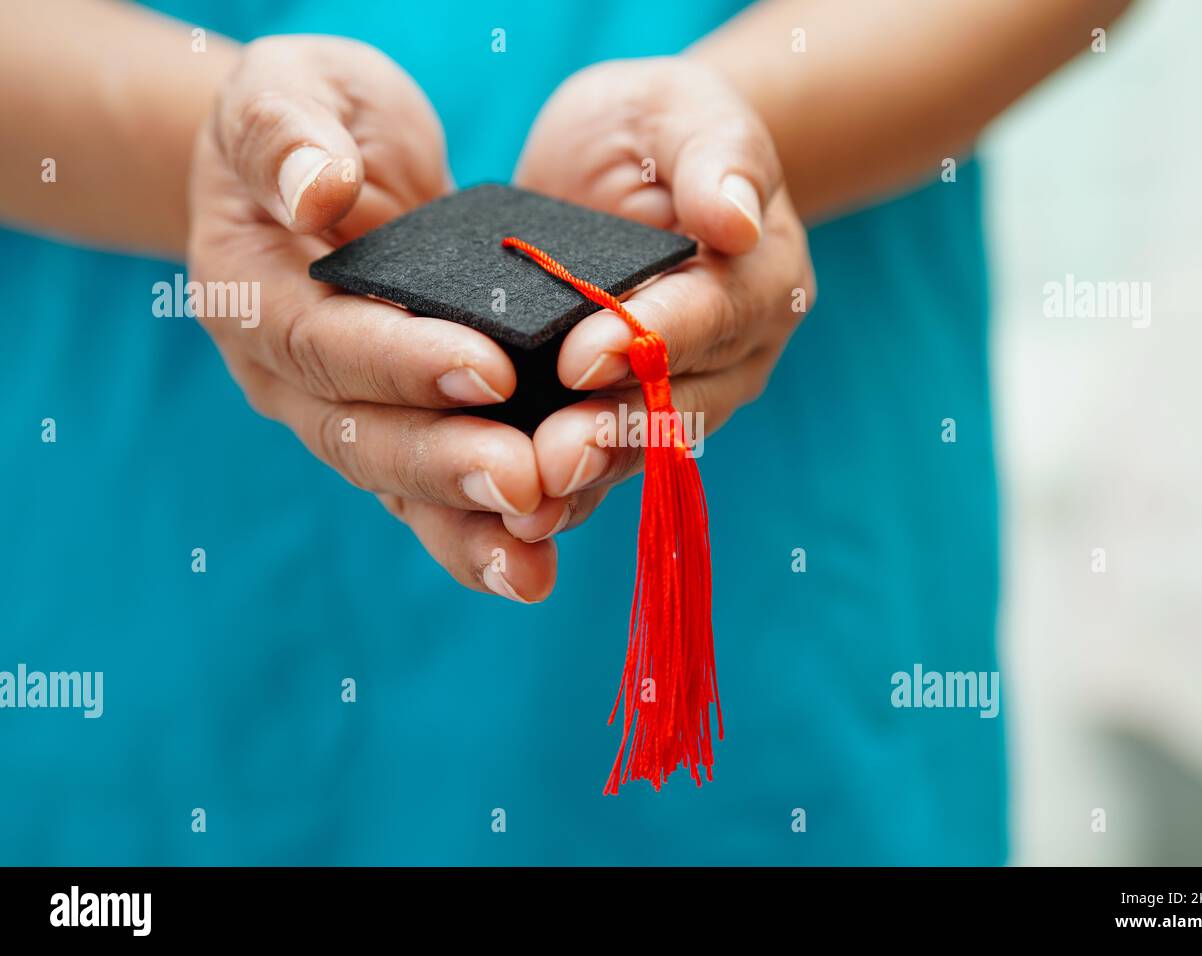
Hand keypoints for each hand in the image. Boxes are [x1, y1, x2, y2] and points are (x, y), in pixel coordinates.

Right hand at [188, 36, 556, 601]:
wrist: (328, 167)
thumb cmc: (313, 118)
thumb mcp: (292, 90)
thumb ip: (288, 135)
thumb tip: (318, 191)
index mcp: (253, 295)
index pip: (323, 340)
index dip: (401, 360)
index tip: (490, 368)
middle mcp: (290, 376)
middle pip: (361, 435)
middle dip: (445, 463)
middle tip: (524, 481)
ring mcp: (344, 414)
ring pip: (398, 486)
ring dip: (467, 527)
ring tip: (534, 560)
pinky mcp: (401, 431)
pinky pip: (432, 497)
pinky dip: (479, 539)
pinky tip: (535, 570)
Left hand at [509, 57, 814, 541]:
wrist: (625, 172)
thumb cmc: (655, 130)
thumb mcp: (683, 112)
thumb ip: (716, 157)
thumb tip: (735, 220)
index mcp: (759, 277)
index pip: (710, 313)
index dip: (648, 340)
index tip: (580, 357)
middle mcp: (733, 353)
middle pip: (681, 403)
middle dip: (613, 433)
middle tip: (552, 460)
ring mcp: (685, 397)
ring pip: (643, 451)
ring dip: (587, 482)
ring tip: (527, 507)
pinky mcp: (627, 420)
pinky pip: (604, 468)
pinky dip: (564, 497)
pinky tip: (513, 521)